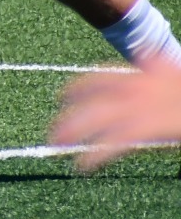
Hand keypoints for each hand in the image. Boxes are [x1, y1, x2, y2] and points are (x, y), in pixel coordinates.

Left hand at [50, 51, 180, 171]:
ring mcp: (145, 105)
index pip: (102, 76)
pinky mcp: (153, 126)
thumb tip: (144, 53)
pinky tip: (83, 165)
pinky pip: (117, 141)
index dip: (79, 87)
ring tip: (55, 147)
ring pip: (98, 119)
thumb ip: (156, 65)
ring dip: (74, 133)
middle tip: (51, 132)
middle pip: (93, 99)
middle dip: (70, 116)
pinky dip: (98, 153)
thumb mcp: (172, 73)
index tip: (60, 96)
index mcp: (145, 74)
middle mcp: (139, 87)